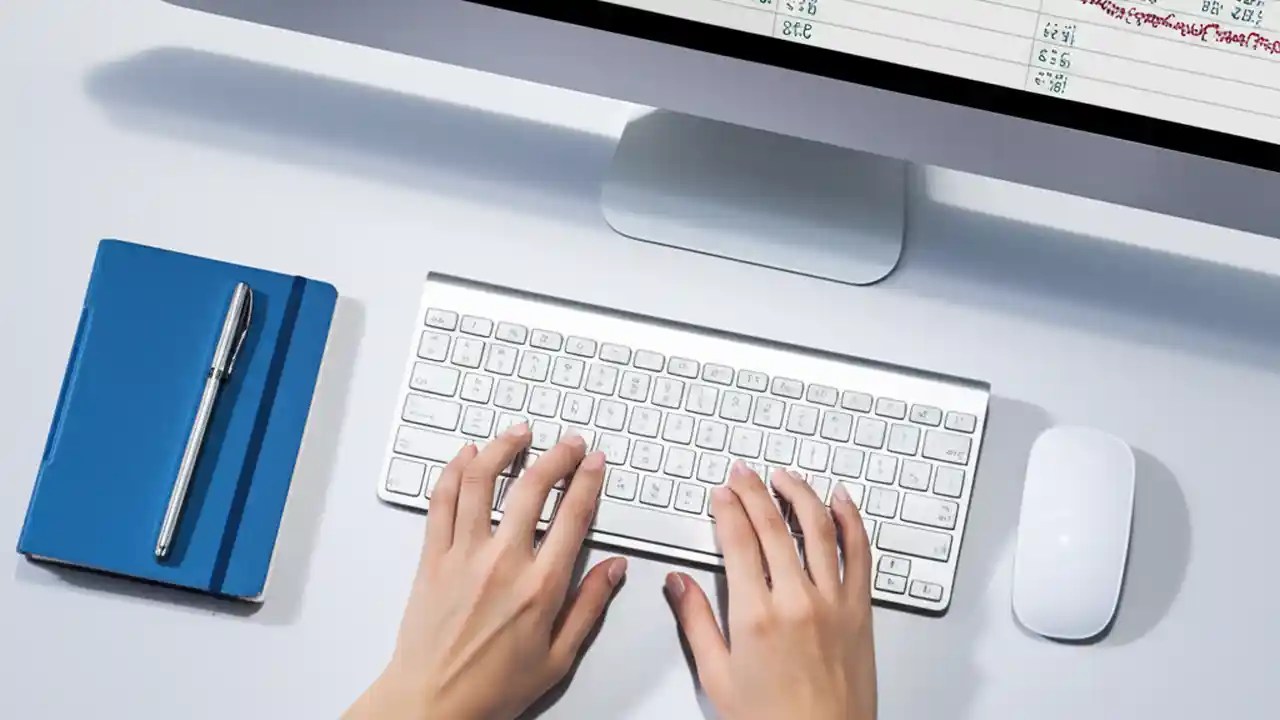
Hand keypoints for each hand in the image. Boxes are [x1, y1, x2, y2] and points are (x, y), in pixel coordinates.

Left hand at [346, 424, 626, 719]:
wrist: (432, 704)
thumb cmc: (492, 688)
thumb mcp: (558, 658)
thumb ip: (589, 607)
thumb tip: (614, 569)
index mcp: (541, 587)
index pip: (573, 515)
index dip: (589, 480)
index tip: (596, 462)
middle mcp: (503, 563)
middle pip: (534, 487)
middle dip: (558, 456)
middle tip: (570, 444)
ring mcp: (463, 555)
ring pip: (483, 481)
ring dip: (503, 448)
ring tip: (520, 433)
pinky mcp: (432, 558)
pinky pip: (442, 501)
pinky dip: (455, 470)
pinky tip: (467, 456)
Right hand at [666, 462, 876, 719]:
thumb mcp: (718, 676)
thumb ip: (697, 622)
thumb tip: (678, 584)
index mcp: (755, 616)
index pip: (738, 540)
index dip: (727, 508)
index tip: (721, 493)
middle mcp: (796, 601)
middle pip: (774, 526)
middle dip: (755, 491)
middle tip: (744, 473)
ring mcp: (833, 602)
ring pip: (819, 528)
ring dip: (800, 494)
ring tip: (785, 476)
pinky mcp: (861, 610)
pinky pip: (860, 553)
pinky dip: (851, 521)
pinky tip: (841, 502)